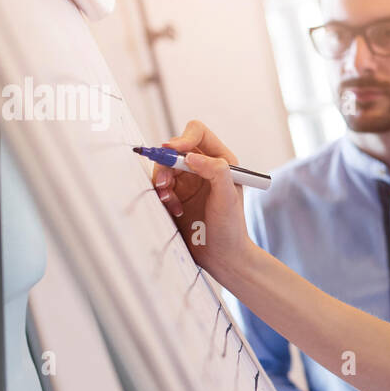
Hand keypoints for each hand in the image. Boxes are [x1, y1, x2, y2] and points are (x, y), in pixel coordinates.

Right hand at [152, 119, 253, 279]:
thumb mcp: (228, 198)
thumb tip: (191, 156)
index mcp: (221, 160)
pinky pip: (159, 187)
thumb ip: (216, 172)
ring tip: (171, 202)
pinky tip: (174, 211)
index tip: (172, 150)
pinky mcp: (175, 196)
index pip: (197, 134)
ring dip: (162, 183)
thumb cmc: (231, 228)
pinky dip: (162, 197)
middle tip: (164, 184)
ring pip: (163, 168)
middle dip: (166, 165)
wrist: (222, 256)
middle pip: (174, 150)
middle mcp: (202, 167)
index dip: (182, 138)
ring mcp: (187, 181)